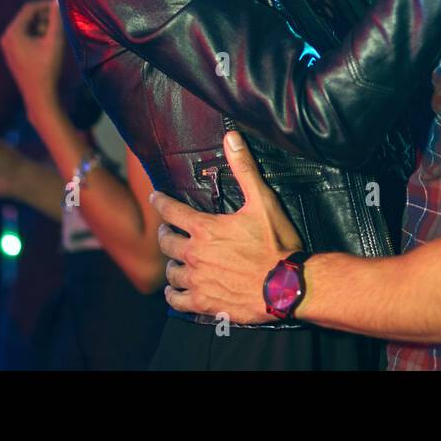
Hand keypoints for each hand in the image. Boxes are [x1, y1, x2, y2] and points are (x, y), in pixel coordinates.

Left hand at [0, 0, 64, 109]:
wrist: (40, 97)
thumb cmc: (47, 68)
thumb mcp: (54, 40)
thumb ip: (56, 18)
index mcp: (13, 32)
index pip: (29, 8)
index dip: (46, 4)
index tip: (62, 7)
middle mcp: (7, 38)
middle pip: (27, 18)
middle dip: (45, 17)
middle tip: (62, 23)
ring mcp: (9, 47)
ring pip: (28, 28)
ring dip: (43, 28)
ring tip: (58, 36)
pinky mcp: (14, 55)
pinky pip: (26, 38)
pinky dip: (38, 37)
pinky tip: (51, 46)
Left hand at [151, 131, 302, 324]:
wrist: (285, 287)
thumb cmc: (276, 244)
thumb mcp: (263, 202)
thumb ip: (245, 169)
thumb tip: (232, 138)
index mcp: (205, 229)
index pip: (171, 211)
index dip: (160, 202)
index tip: (155, 197)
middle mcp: (195, 254)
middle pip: (166, 242)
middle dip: (164, 233)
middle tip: (167, 231)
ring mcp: (197, 280)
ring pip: (170, 271)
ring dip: (172, 263)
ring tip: (175, 259)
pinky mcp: (204, 303)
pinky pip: (176, 300)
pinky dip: (174, 293)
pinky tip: (176, 289)